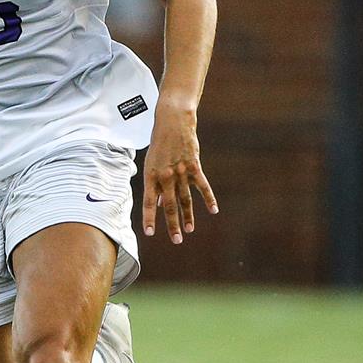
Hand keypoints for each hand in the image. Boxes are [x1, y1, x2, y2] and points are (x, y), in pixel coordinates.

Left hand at [140, 103, 217, 243]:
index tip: (150, 233)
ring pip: (186, 199)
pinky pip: (202, 186)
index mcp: (151, 175)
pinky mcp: (194, 166)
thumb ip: (157, 185)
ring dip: (188, 216)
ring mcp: (181, 172)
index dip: (149, 218)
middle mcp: (166, 176)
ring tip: (189, 230)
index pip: (149, 202)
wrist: (172, 122)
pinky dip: (209, 199)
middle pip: (170, 205)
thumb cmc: (159, 144)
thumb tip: (161, 204)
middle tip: (176, 241)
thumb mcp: (152, 164)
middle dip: (172, 224)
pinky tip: (213, 210)